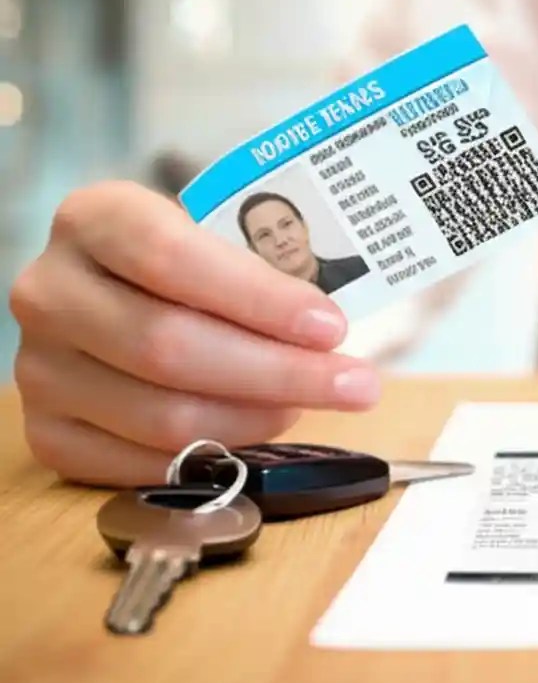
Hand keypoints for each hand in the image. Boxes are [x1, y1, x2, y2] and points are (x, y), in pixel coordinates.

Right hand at [9, 181, 380, 485]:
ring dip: (255, 419)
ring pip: (162, 415)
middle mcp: (50, 290)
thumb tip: (333, 336)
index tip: (331, 327)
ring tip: (307, 405)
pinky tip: (257, 435)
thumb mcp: (220, 242)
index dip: (258, 298)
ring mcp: (39, 367)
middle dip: (279, 372)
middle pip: (169, 347)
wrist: (119, 298)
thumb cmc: (191, 268)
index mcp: (93, 219)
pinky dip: (213, 456)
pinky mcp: (48, 431)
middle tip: (354, 384)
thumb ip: (263, 272)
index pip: (171, 257)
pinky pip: (141, 463)